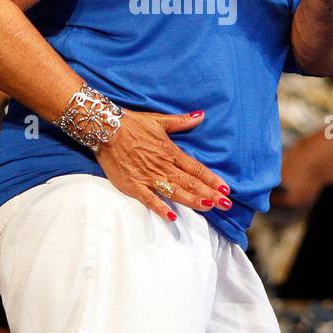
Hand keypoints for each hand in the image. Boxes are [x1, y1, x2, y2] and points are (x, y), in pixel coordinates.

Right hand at [94, 108, 230, 219]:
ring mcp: (148, 176)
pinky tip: (172, 218)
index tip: (226, 188)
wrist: (106, 129)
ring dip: (192, 200)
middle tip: (225, 204)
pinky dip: (160, 208)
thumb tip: (201, 115)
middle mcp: (162, 166)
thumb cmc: (132, 124)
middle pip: (190, 182)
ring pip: (174, 191)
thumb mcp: (159, 120)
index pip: (196, 168)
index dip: (212, 179)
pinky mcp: (133, 185)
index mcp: (170, 151)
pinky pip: (149, 199)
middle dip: (209, 193)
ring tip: (208, 208)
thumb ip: (181, 121)